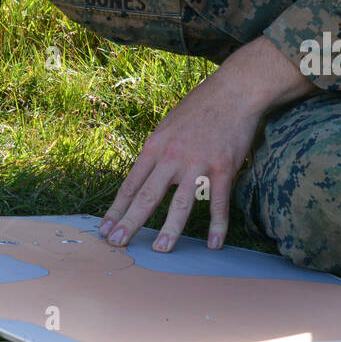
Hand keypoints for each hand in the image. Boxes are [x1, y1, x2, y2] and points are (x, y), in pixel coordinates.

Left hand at [100, 36, 315, 251]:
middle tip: (117, 244)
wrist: (234, 91)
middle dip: (130, 223)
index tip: (106, 229)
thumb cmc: (200, 107)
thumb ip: (157, 152)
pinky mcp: (224, 168)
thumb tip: (145, 177)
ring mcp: (199, 164)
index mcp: (155, 146)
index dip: (117, 210)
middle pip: (148, 197)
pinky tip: (213, 244)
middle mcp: (173, 157)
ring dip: (170, 230)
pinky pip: (219, 202)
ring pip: (181, 204)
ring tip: (160, 249)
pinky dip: (217, 225)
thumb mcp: (168, 125)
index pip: (131, 184)